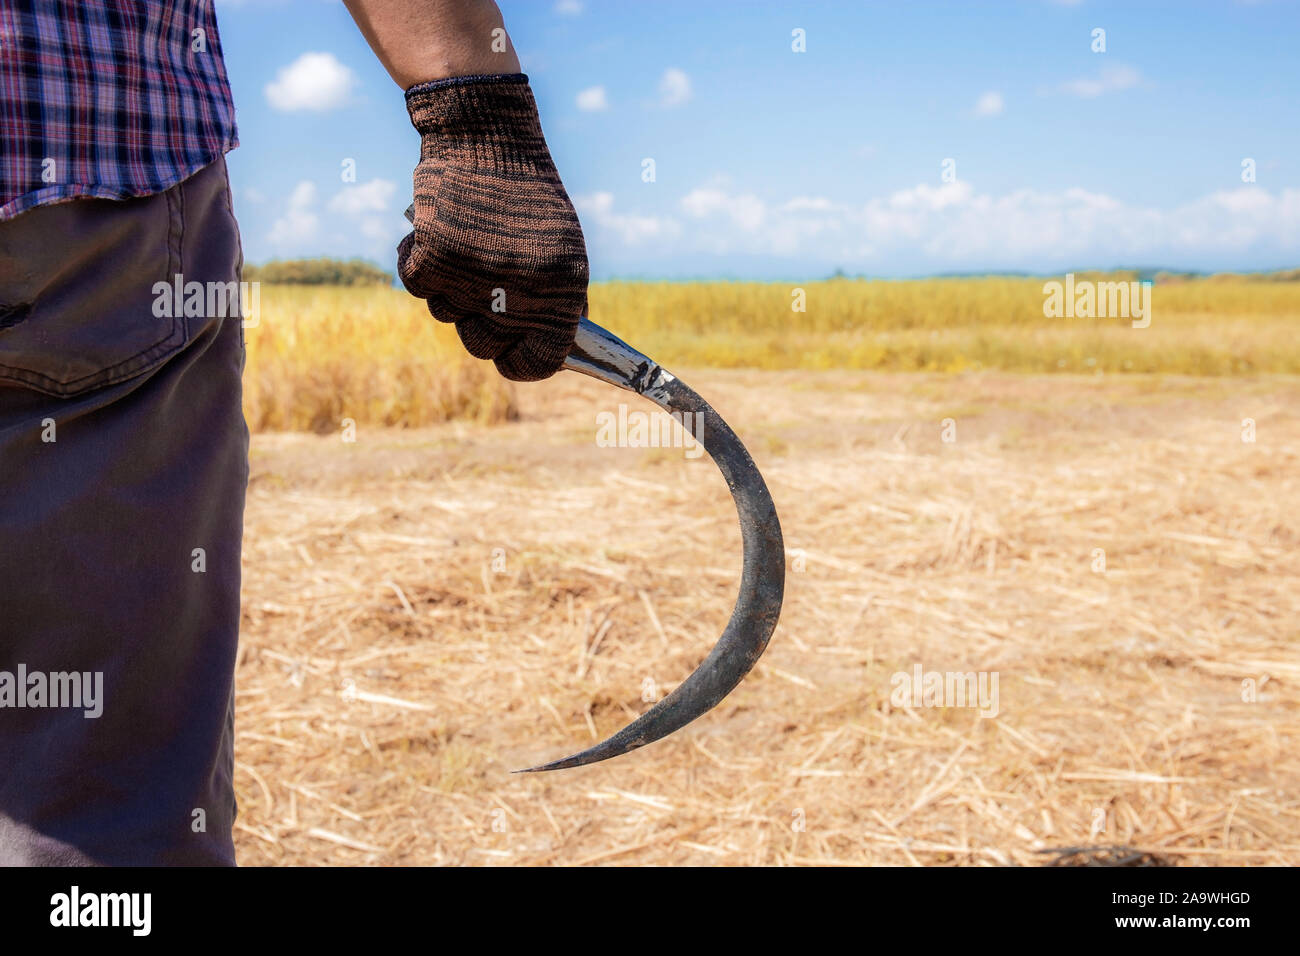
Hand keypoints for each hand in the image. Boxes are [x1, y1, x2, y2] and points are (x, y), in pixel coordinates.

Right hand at [397, 74, 588, 381]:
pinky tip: (431, 233)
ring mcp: (474, 278)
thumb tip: (556, 343)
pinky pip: (417, 286)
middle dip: (475, 323)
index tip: (510, 357)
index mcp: (561, 291)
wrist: (485, 137)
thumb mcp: (564, 244)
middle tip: (477, 289)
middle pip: (482, 345)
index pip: (538, 360)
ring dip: (448, 287)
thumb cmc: (526, 193)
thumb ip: (561, 296)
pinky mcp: (432, 260)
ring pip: (445, 314)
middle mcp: (519, 291)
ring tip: (463, 243)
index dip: (520, 364)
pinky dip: (416, 261)